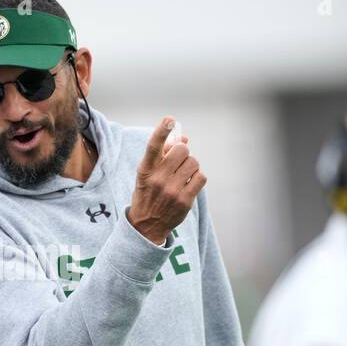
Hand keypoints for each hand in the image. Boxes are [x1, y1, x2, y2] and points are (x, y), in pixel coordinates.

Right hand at [127, 116, 205, 244]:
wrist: (147, 225)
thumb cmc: (149, 192)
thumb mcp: (148, 173)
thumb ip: (163, 155)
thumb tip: (184, 138)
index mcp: (146, 169)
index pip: (153, 146)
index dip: (162, 131)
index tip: (170, 120)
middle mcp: (158, 178)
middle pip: (182, 150)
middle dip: (183, 153)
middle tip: (178, 162)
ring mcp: (171, 190)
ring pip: (194, 162)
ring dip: (191, 166)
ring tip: (183, 175)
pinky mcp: (184, 200)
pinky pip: (201, 177)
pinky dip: (197, 178)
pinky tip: (188, 184)